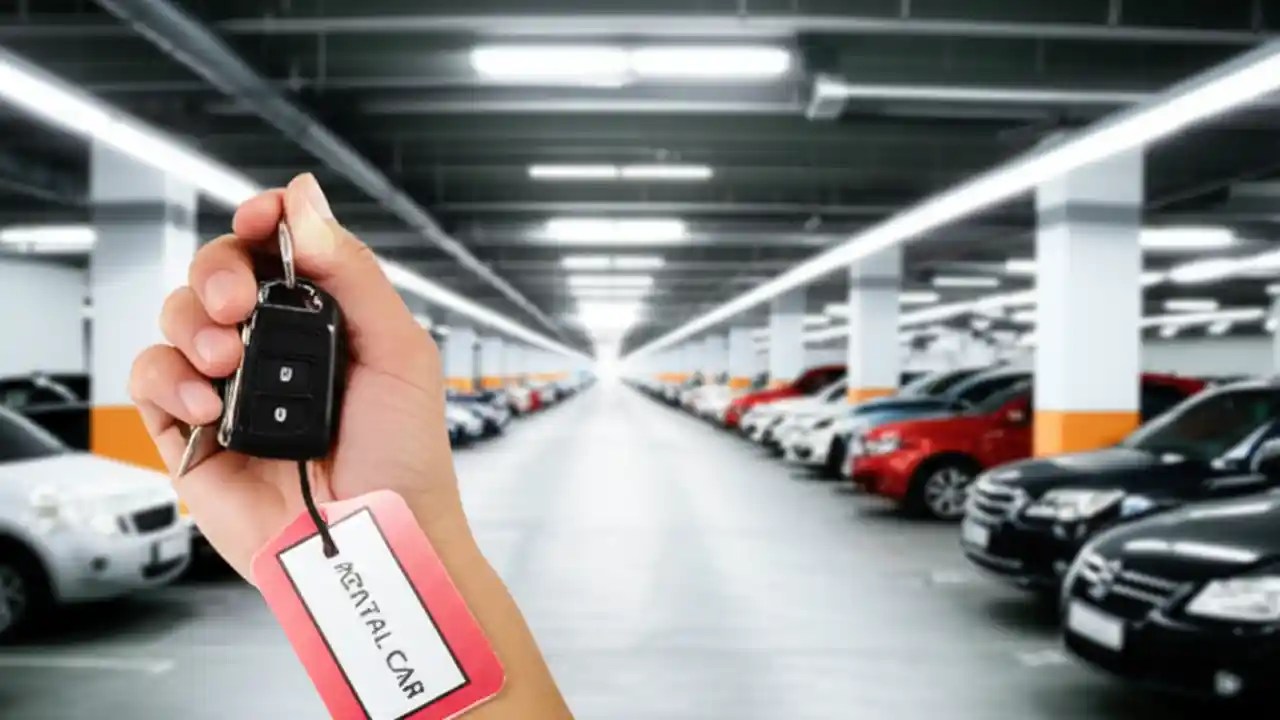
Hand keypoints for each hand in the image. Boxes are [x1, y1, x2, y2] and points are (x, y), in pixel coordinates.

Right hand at [130, 173, 459, 579]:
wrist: (377, 543)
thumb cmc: (405, 458)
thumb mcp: (400, 353)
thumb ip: (352, 273)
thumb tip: (305, 200)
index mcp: (327, 321)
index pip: (278, 251)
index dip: (261, 224)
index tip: (258, 219)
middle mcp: (275, 348)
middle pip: (217, 275)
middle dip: (219, 274)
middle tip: (238, 305)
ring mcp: (232, 389)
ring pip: (177, 320)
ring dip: (193, 327)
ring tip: (229, 362)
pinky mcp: (194, 435)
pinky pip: (152, 382)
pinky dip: (171, 381)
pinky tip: (212, 404)